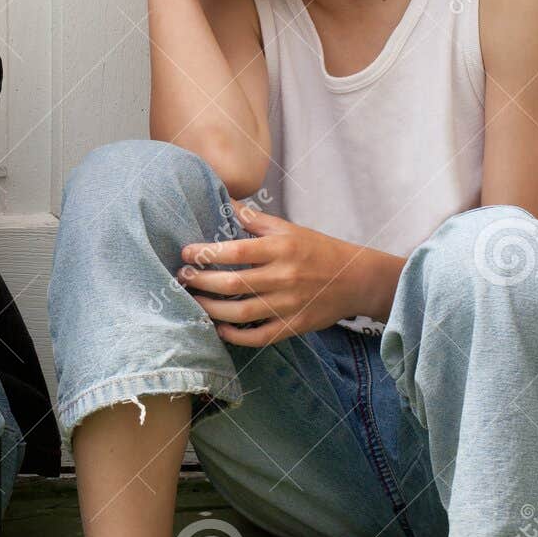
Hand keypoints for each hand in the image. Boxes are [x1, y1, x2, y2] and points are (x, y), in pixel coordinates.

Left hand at [174, 201, 373, 345]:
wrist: (355, 279)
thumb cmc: (316, 249)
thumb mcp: (287, 228)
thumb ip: (253, 219)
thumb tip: (224, 199)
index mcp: (280, 249)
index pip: (235, 250)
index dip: (205, 253)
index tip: (185, 253)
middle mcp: (283, 276)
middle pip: (232, 283)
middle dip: (201, 281)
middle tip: (182, 278)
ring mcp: (289, 304)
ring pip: (241, 313)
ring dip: (211, 309)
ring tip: (194, 301)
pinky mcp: (294, 326)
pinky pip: (259, 336)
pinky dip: (236, 336)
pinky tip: (220, 328)